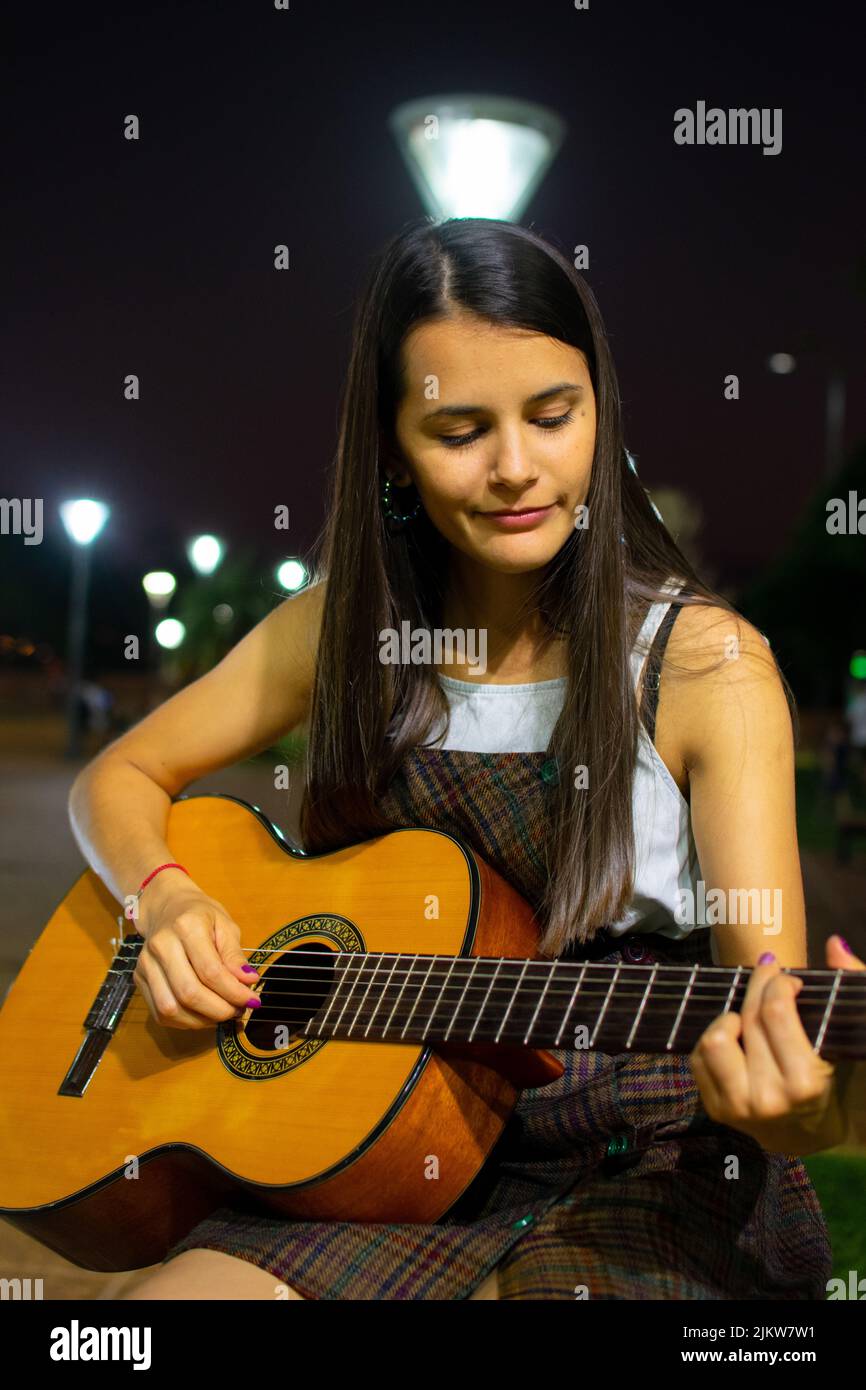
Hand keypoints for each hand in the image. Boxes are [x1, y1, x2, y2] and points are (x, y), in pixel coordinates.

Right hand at [133, 881, 261, 1029]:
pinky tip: (203, 1014)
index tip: (252, 1000)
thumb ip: (234, 955)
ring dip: (201, 1020)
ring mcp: (146, 964)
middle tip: (238, 1011)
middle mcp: (161, 945)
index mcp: (186, 926)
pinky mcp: (139, 979)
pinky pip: (160, 1013)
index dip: (234, 992)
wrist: (167, 907)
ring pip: (171, 1008)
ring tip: (222, 1013)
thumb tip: (248, 981)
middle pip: (188, 993)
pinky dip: (185, 1021)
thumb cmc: (201, 916)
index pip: (210, 971)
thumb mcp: (225, 925)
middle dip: (219, 1010)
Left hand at [688, 934, 865, 1154]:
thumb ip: (851, 984)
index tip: (788, 978)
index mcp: (805, 1082)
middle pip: (748, 1018)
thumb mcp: (846, 1037)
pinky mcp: (717, 1110)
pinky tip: (737, 1038)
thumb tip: (836, 944)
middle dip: (758, 985)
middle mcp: (768, 1098)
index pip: (775, 1012)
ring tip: (749, 1017)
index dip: (778, 982)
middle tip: (769, 977)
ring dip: (730, 1018)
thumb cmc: (838, 1081)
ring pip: (714, 1038)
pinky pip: (698, 1057)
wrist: (813, 1135)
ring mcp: (739, 1107)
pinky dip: (715, 1038)